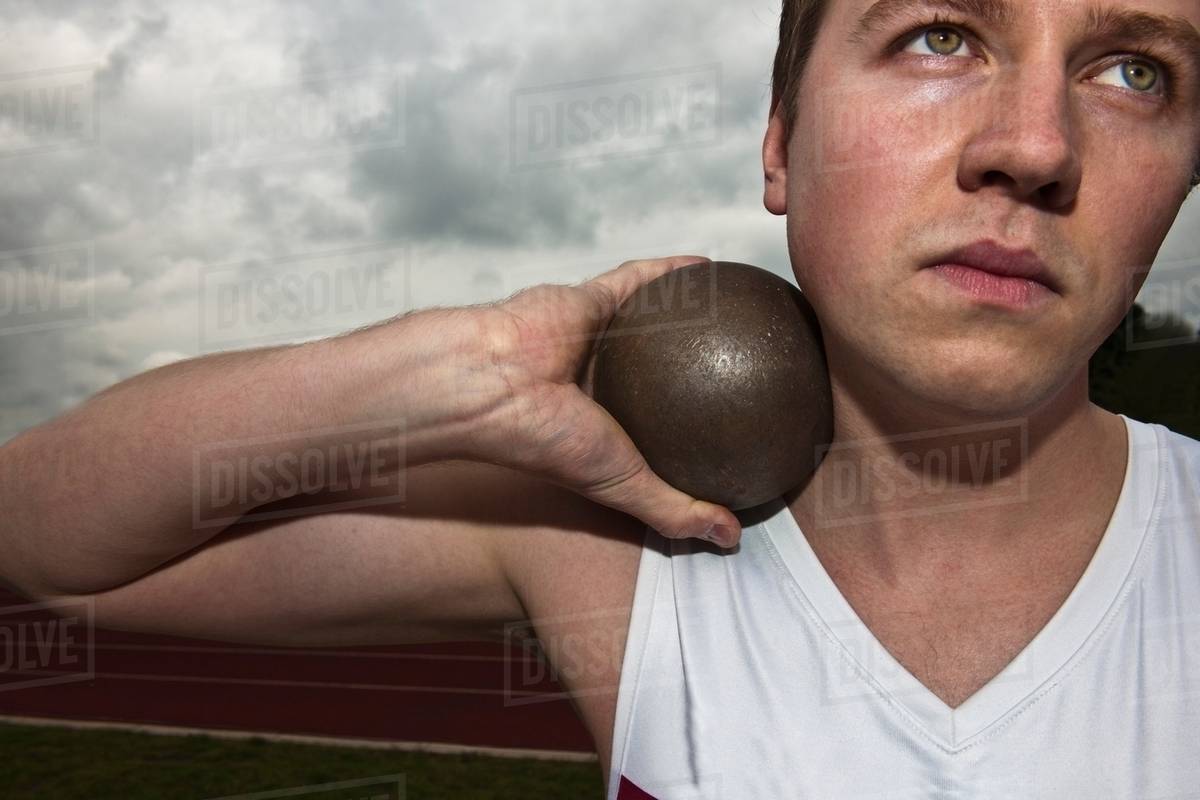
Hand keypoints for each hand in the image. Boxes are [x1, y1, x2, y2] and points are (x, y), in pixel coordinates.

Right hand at [466, 256, 740, 546]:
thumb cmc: (544, 442)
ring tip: (739, 313)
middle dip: (703, 370)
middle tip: (750, 365)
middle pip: (664, 375)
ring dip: (691, 315)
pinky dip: (670, 272)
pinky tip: (710, 268)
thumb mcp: (623, 487)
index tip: (746, 428)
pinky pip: (636, 281)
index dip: (703, 430)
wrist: (489, 387)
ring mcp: (594, 341)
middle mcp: (601, 384)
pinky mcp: (587, 300)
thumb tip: (732, 537)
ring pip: (653, 322)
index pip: (662, 432)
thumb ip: (675, 510)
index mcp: (604, 430)